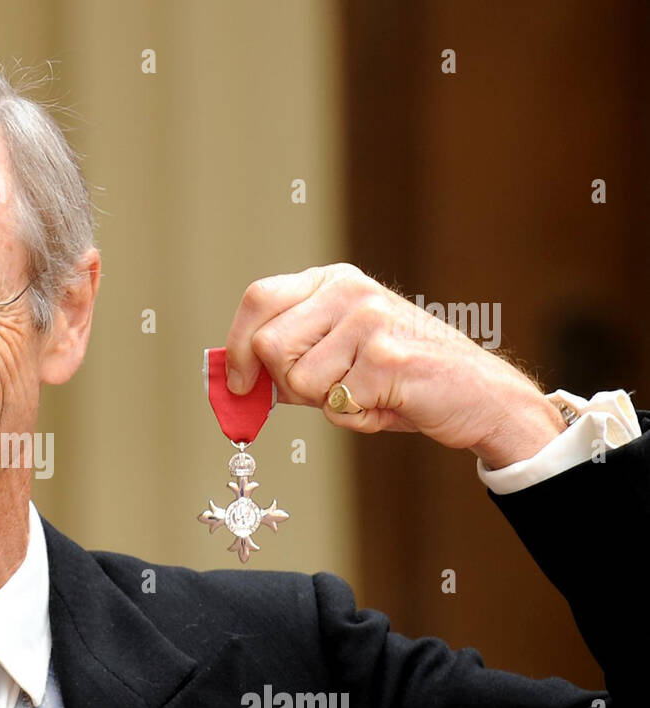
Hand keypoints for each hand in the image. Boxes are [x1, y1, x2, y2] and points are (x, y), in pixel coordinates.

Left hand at [222, 263, 566, 468]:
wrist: (480, 394)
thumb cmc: (402, 379)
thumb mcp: (341, 354)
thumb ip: (291, 358)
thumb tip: (234, 379)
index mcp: (333, 282)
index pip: (259, 299)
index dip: (238, 347)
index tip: (239, 384)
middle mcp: (350, 292)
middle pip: (269, 345)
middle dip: (287, 384)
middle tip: (329, 391)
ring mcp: (369, 321)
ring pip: (298, 381)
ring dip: (327, 405)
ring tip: (367, 394)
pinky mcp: (387, 359)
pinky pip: (336, 407)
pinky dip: (355, 420)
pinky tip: (387, 403)